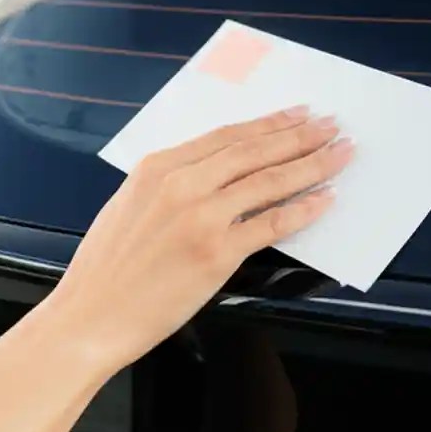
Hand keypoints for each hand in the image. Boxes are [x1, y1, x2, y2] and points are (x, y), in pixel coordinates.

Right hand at [45, 107, 352, 372]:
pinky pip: (272, 225)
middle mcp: (181, 184)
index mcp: (156, 167)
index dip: (269, 123)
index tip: (297, 114)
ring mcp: (201, 218)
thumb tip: (215, 174)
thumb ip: (170, 185)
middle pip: (255, 152)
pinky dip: (303, 210)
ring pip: (269, 181)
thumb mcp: (130, 206)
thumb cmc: (106, 270)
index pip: (227, 136)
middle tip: (332, 126)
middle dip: (300, 136)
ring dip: (312, 165)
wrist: (90, 317)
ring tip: (340, 154)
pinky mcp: (216, 254)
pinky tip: (325, 200)